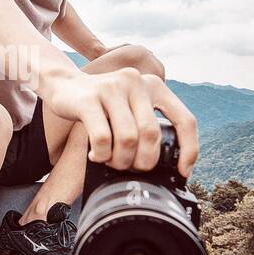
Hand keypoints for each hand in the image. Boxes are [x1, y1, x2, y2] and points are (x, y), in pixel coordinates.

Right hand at [45, 68, 198, 177]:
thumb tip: (167, 165)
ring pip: (127, 139)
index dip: (189, 149)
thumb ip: (147, 124)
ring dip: (120, 160)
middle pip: (151, 135)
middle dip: (143, 161)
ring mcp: (112, 88)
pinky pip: (102, 138)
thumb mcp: (131, 107)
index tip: (182, 172)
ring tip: (111, 161)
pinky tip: (96, 155)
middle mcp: (136, 82)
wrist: (64, 86)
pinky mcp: (88, 98)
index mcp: (154, 86)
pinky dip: (101, 155)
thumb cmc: (103, 106)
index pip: (184, 120)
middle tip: (130, 167)